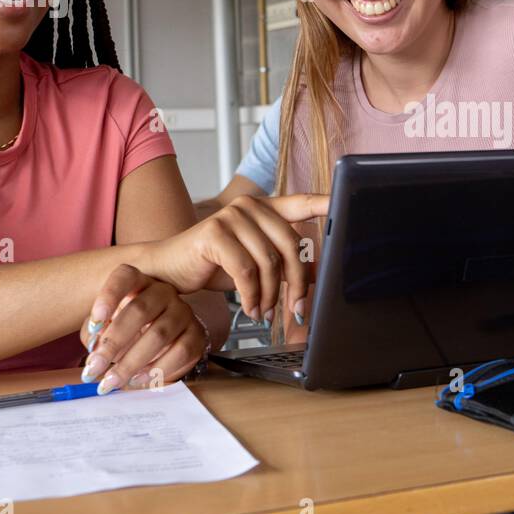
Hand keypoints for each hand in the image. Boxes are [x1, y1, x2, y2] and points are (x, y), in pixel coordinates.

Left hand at [81, 266, 207, 393]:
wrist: (160, 339)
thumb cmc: (127, 329)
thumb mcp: (106, 326)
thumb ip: (95, 334)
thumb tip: (95, 350)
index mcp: (138, 282)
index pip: (124, 277)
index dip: (108, 298)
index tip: (93, 325)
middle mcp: (163, 291)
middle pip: (139, 311)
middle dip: (114, 343)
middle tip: (94, 367)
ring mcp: (183, 311)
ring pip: (160, 334)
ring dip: (132, 362)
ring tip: (112, 381)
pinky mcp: (196, 334)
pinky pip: (180, 352)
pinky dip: (157, 369)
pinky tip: (137, 380)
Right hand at [138, 193, 327, 323]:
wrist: (169, 271)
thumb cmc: (213, 266)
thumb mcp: (255, 265)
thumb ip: (282, 264)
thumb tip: (316, 276)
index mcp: (263, 209)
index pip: (300, 202)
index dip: (324, 203)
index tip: (345, 203)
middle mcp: (249, 206)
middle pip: (290, 244)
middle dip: (296, 282)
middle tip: (296, 308)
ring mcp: (231, 216)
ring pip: (269, 261)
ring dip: (269, 295)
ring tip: (263, 311)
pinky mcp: (214, 232)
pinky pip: (246, 270)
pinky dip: (251, 296)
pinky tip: (249, 308)